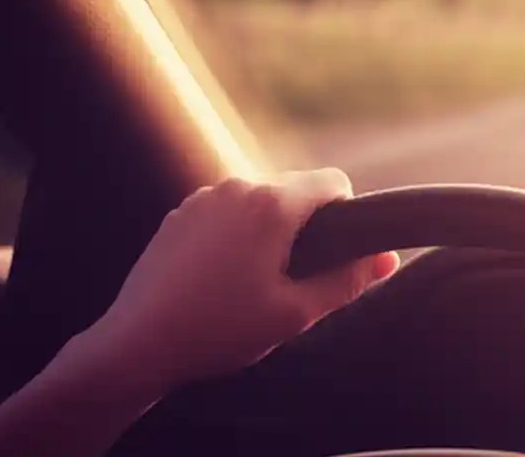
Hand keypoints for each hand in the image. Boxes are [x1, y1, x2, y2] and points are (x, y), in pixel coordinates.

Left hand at [77, 169, 399, 391]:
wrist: (137, 343)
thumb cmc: (219, 329)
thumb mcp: (295, 313)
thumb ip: (348, 281)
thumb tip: (387, 259)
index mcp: (272, 204)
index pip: (334, 181)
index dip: (346, 214)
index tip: (333, 254)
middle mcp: (238, 186)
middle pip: (296, 190)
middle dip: (305, 227)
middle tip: (290, 281)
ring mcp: (204, 197)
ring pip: (260, 202)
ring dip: (269, 231)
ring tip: (251, 284)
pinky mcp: (180, 213)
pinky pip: (227, 212)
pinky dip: (236, 235)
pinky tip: (220, 279)